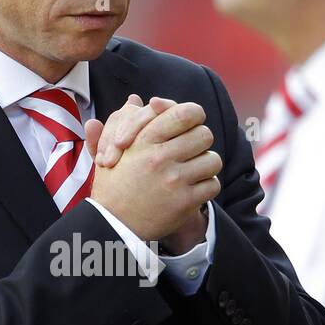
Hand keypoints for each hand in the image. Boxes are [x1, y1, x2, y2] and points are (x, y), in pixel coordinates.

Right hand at [85, 98, 221, 242]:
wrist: (113, 224)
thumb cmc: (114, 184)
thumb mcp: (112, 149)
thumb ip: (126, 122)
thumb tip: (135, 99)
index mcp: (144, 140)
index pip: (186, 113)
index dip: (193, 116)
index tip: (190, 124)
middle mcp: (160, 158)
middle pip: (204, 135)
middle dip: (200, 142)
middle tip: (192, 150)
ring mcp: (174, 180)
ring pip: (212, 160)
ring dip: (205, 165)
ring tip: (194, 170)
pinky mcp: (185, 202)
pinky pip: (212, 184)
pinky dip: (206, 186)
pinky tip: (194, 188)